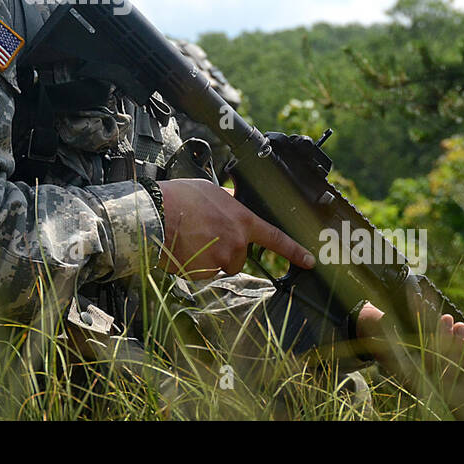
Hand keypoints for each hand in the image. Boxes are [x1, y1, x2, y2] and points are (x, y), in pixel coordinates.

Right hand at [156, 178, 315, 278]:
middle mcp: (235, 242)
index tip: (309, 261)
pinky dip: (193, 265)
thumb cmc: (179, 198)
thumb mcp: (210, 191)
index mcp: (241, 220)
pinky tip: (182, 249)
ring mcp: (220, 260)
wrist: (155, 214)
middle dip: (225, 252)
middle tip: (204, 236)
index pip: (275, 238)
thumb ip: (227, 203)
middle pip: (238, 258)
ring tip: (189, 240)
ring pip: (218, 266)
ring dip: (208, 259)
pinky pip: (202, 273)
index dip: (294, 251)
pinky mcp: (202, 273)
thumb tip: (230, 206)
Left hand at [356, 302, 463, 410]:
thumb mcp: (462, 336)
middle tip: (461, 327)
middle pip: (449, 378)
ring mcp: (416, 379)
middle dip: (457, 350)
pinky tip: (427, 320)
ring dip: (441, 341)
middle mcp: (435, 389)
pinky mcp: (397, 366)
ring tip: (448, 319)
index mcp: (454, 388)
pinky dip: (420, 336)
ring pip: (430, 365)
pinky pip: (409, 353)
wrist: (392, 328)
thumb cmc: (438, 336)